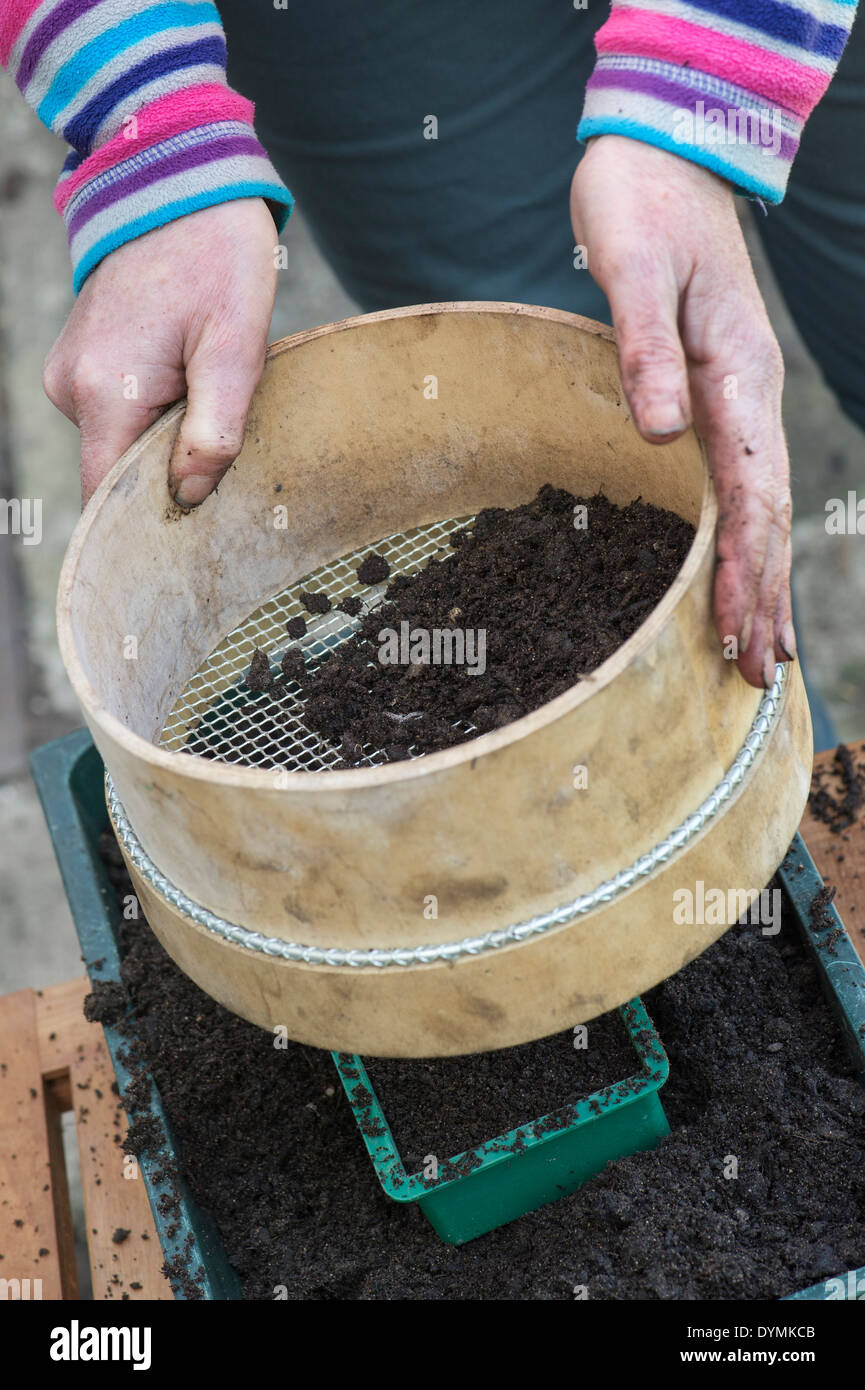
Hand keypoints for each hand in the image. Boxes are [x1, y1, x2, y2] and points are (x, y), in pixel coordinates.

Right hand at [43, 198, 278, 507]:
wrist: (178, 179)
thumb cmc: (216, 255)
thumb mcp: (236, 347)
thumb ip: (215, 430)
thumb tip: (190, 496)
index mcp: (105, 391)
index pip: (110, 496)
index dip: (151, 522)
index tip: (198, 530)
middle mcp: (70, 388)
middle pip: (120, 472)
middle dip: (173, 470)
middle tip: (227, 436)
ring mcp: (69, 372)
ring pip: (123, 441)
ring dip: (169, 434)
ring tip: (209, 383)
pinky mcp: (80, 360)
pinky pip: (119, 411)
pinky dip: (156, 408)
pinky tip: (188, 370)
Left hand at [571, 135, 793, 689]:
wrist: (666, 155)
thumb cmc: (642, 204)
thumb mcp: (631, 268)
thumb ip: (644, 351)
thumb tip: (662, 433)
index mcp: (736, 374)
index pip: (747, 494)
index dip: (741, 570)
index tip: (731, 633)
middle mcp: (750, 397)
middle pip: (767, 517)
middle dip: (762, 599)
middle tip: (757, 679)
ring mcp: (740, 400)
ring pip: (760, 509)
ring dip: (762, 582)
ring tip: (761, 654)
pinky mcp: (719, 397)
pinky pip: (739, 485)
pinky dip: (744, 542)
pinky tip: (738, 576)